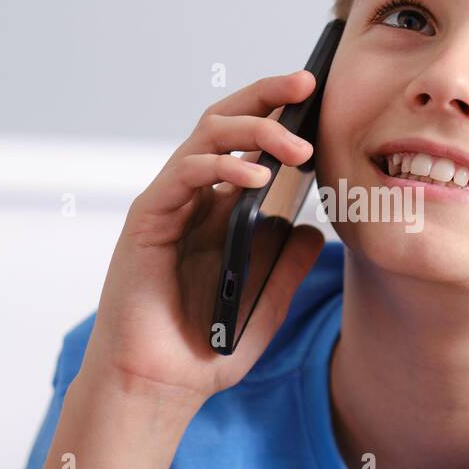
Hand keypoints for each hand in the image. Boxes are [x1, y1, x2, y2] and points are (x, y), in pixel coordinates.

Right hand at [77, 70, 325, 415]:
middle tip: (308, 83)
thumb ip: (286, 265)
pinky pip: (184, 174)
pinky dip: (220, 167)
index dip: (280, 113)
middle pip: (226, 122)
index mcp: (218, 208)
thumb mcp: (265, 303)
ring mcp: (169, 204)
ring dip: (255, 130)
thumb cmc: (205, 348)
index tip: (321, 96)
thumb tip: (315, 229)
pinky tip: (257, 177)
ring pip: (206, 135)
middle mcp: (193, 197)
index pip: (248, 142)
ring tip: (298, 146)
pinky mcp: (148, 219)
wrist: (159, 385)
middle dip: (267, 95)